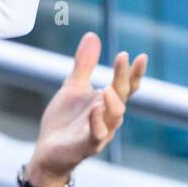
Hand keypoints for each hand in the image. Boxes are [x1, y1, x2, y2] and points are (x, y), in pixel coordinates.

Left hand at [27, 31, 146, 186]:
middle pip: (122, 96)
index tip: (140, 56)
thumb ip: (84, 64)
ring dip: (114, 102)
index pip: (127, 86)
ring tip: (109, 87)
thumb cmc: (65, 120)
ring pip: (114, 117)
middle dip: (124, 78)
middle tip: (124, 58)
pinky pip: (96, 135)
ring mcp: (100, 132)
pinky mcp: (87, 146)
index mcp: (107, 102)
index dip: (134, 73)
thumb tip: (92, 35)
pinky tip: (94, 108)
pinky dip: (97, 122)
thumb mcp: (73, 86)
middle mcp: (108, 116)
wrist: (48, 150)